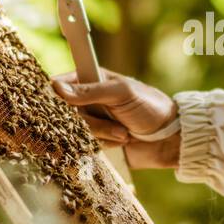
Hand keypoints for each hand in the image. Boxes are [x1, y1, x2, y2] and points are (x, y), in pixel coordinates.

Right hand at [51, 69, 179, 168]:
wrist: (168, 138)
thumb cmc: (149, 107)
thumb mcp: (122, 93)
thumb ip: (91, 91)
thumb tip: (56, 88)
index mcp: (90, 78)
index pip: (58, 84)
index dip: (55, 96)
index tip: (64, 108)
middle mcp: (86, 99)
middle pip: (64, 112)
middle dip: (90, 123)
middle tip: (116, 124)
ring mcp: (89, 120)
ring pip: (73, 131)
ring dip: (101, 135)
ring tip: (124, 133)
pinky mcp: (94, 140)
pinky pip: (83, 145)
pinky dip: (103, 145)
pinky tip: (120, 141)